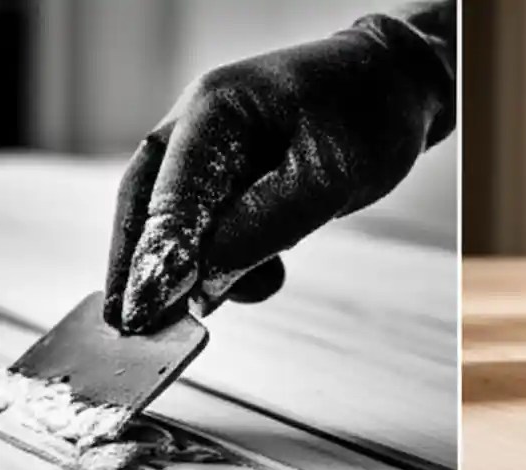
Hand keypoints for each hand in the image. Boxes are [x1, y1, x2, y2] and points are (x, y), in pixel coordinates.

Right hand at [105, 13, 453, 332]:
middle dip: (138, 267)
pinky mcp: (229, 179)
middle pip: (145, 204)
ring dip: (183, 271)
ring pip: (174, 222)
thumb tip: (202, 281)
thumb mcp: (325, 177)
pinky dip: (221, 263)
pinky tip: (258, 279)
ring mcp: (209, 152)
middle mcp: (198, 127)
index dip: (151, 256)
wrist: (396, 88)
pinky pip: (208, 229)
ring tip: (201, 313)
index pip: (167, 192)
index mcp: (214, 110)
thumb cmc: (367, 118)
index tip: (141, 310)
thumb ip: (261, 227)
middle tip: (129, 326)